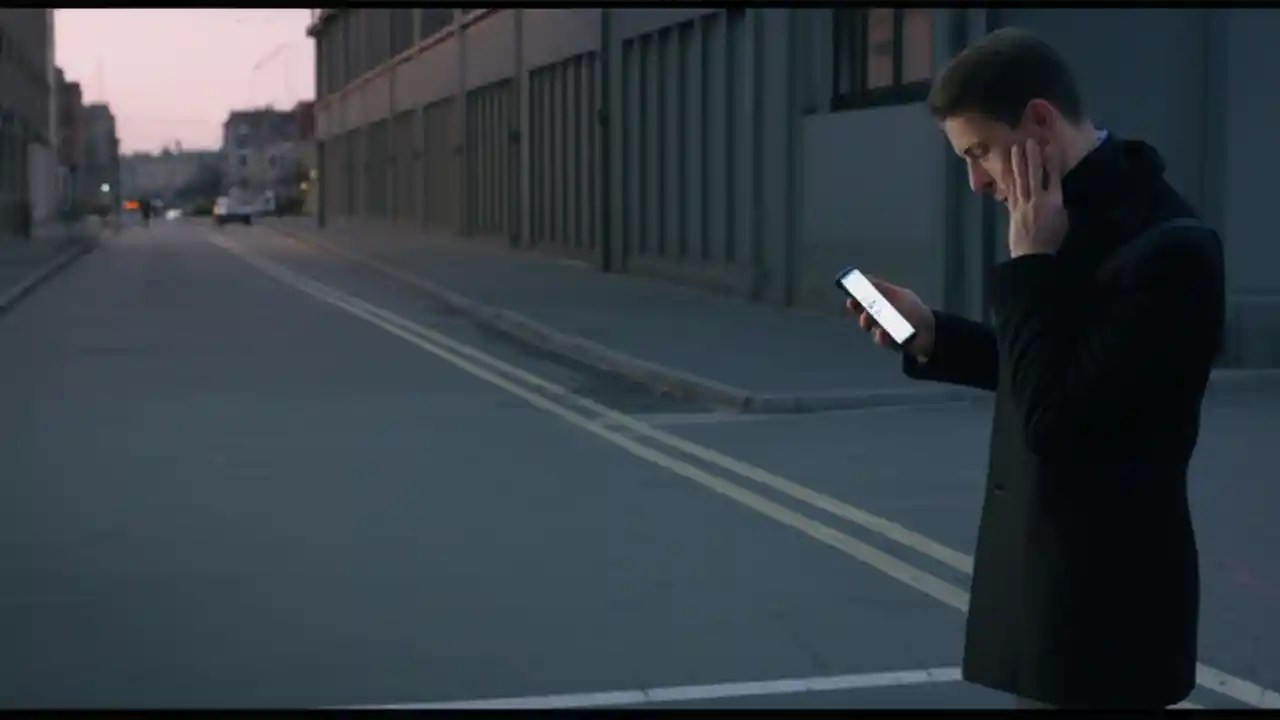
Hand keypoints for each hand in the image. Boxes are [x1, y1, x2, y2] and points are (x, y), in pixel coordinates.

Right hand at [845, 276, 935, 360]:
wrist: (930, 330)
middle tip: (863, 310)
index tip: (850, 299)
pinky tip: (883, 332)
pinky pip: (880, 339)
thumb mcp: (898, 295)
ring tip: (874, 319)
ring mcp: (882, 330)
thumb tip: (865, 278)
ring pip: (868, 327)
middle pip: (862, 313)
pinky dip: (881, 335)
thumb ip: (881, 287)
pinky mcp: (888, 342)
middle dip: (860, 312)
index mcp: (880, 304)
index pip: (862, 301)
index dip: (855, 300)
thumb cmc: (914, 309)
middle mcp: (878, 317)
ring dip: (869, 322)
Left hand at [1007, 139, 1068, 257]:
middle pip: (1033, 173)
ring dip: (1017, 162)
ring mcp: (1022, 203)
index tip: (1049, 146)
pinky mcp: (1012, 208)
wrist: (1032, 255)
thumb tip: (1058, 190)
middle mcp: (1037, 199)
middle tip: (1029, 140)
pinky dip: (1009, 176)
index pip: (1052, 176)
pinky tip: (1007, 167)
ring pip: (1020, 178)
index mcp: (1053, 202)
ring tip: (1015, 147)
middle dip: (1031, 156)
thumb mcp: (1064, 220)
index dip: (1051, 160)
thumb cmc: (1052, 239)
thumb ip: (1061, 203)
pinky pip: (1010, 189)